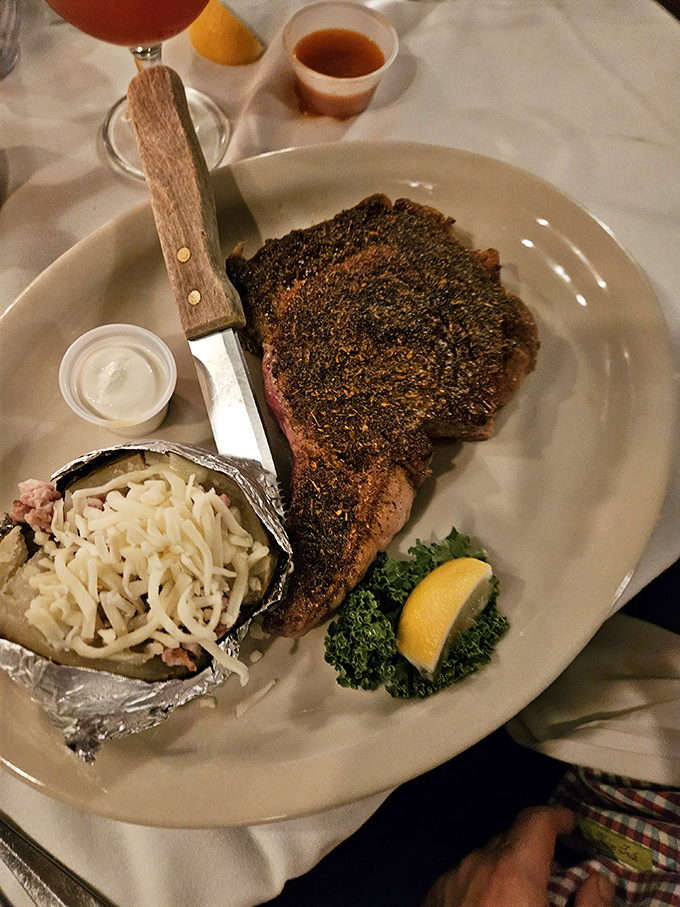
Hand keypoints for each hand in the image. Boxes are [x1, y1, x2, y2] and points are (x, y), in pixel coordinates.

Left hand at [422, 806, 614, 906]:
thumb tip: (597, 880)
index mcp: (513, 869)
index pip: (536, 820)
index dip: (557, 817)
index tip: (571, 825)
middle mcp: (478, 864)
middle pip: (511, 839)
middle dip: (535, 849)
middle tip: (558, 871)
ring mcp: (451, 880)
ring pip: (485, 859)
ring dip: (507, 869)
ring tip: (525, 899)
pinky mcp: (433, 898)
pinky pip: (464, 879)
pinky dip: (483, 885)